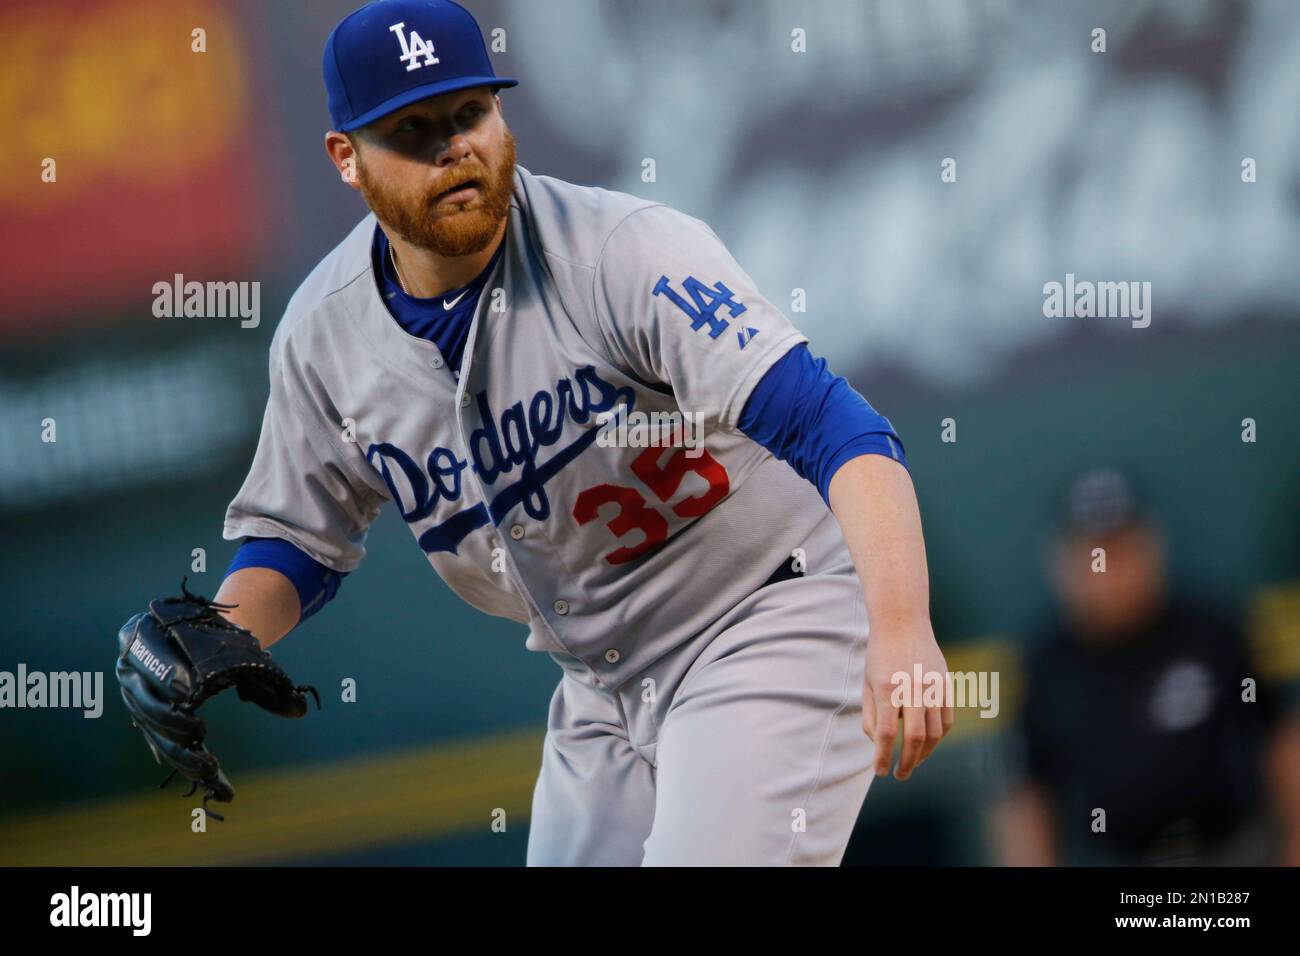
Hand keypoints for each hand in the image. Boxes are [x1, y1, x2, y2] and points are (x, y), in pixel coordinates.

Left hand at [862, 623, 953, 780]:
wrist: (903, 623)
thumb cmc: (880, 656)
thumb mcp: (868, 684)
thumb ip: (872, 716)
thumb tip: (880, 744)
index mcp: (888, 688)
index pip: (888, 734)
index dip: (884, 757)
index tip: (881, 772)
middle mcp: (913, 689)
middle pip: (915, 737)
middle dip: (908, 762)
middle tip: (900, 775)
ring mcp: (933, 687)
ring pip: (935, 732)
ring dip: (925, 754)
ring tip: (912, 762)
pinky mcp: (946, 685)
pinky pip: (947, 720)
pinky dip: (938, 737)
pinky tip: (928, 745)